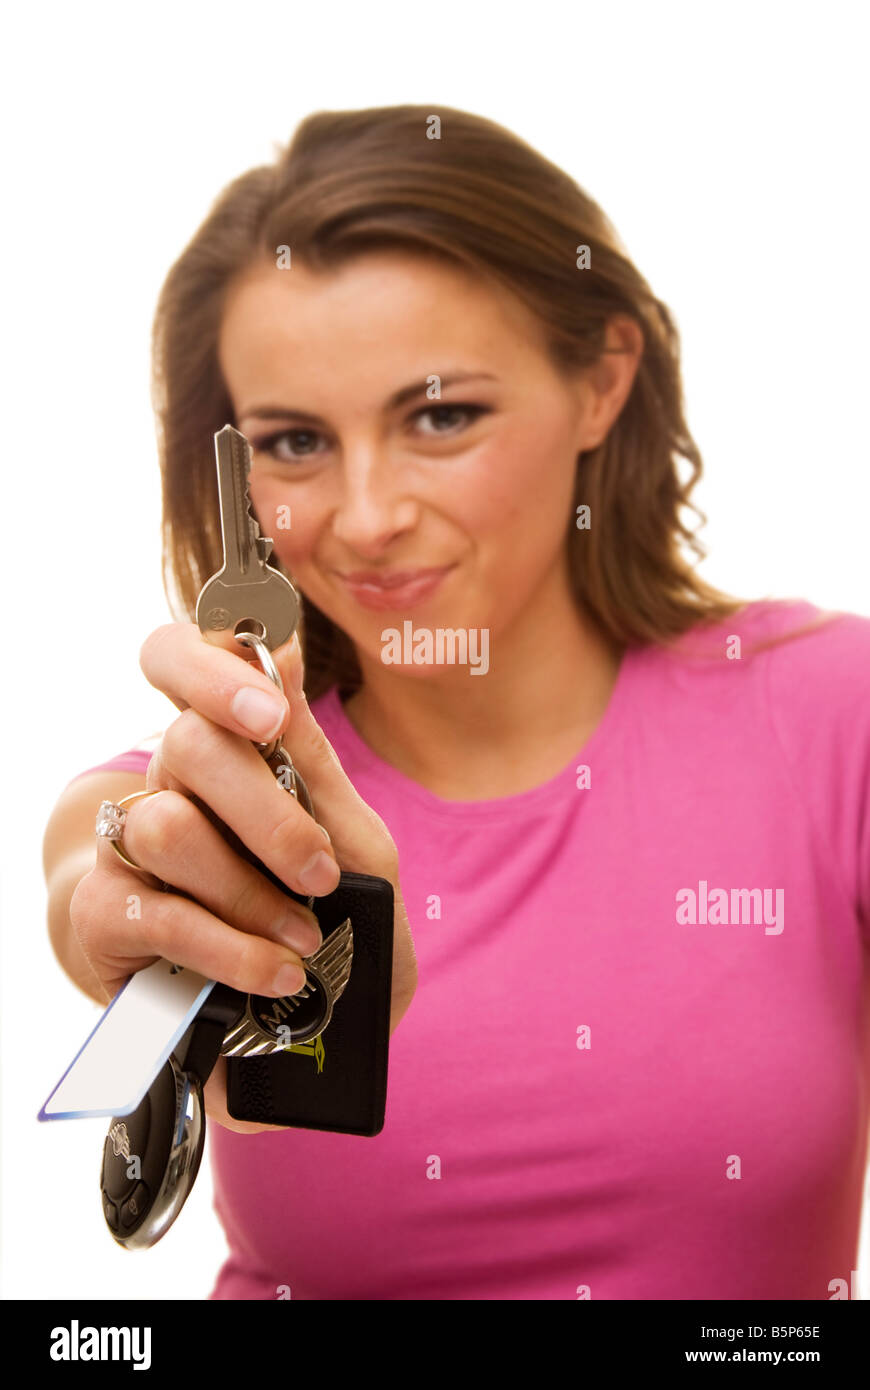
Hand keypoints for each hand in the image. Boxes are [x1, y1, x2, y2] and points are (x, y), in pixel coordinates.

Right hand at [70, 622, 417, 1133]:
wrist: (286, 1017)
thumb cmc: (319, 906)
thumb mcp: (347, 835)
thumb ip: (310, 752)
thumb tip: (284, 647)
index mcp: (225, 741)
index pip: (179, 657)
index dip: (213, 669)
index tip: (269, 715)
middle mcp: (168, 779)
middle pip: (187, 744)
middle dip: (268, 815)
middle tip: (322, 871)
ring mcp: (128, 843)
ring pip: (165, 829)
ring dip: (250, 892)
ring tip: (302, 936)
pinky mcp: (107, 913)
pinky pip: (160, 915)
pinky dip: (232, 949)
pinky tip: (275, 971)